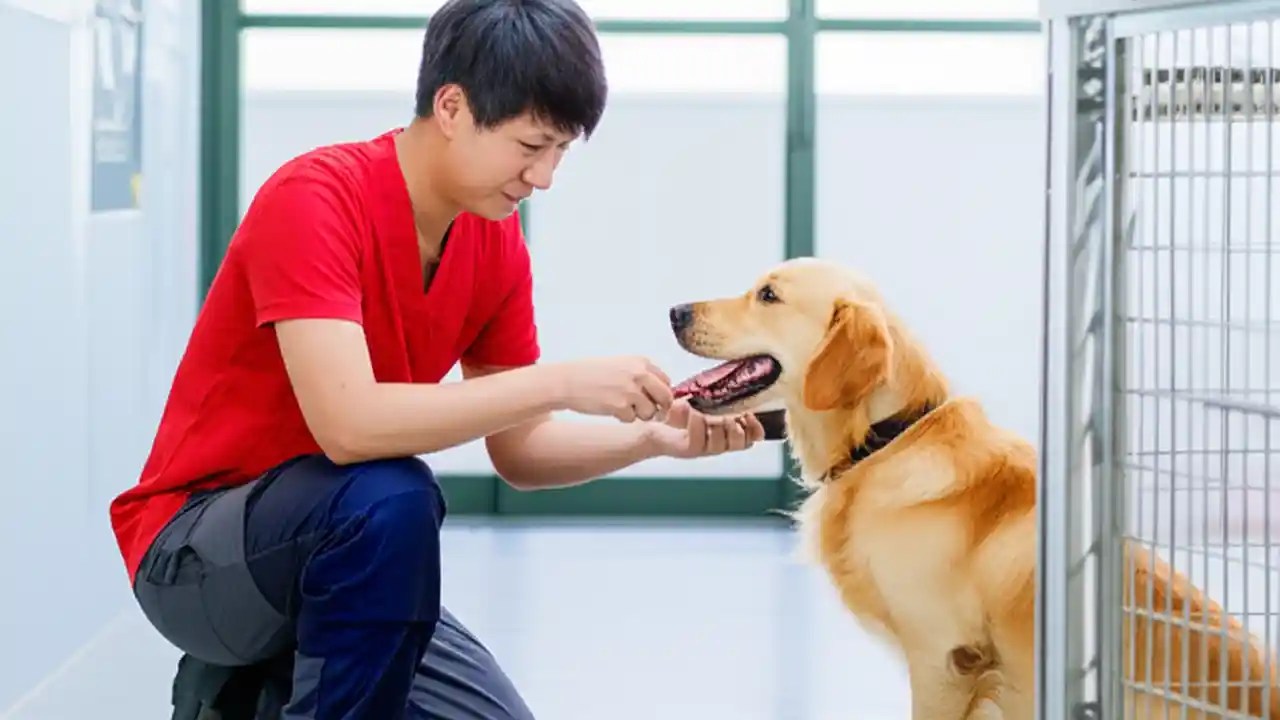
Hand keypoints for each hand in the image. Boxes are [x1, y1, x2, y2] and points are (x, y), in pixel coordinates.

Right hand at [550, 356, 673, 422]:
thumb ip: (642, 375)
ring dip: (639, 414)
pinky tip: (610, 409)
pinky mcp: (620, 406)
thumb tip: (662, 393)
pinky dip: (623, 418)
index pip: (666, 381)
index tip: (652, 399)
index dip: (660, 393)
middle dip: (658, 407)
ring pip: (650, 412)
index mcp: (641, 362)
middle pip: (665, 398)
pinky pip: (632, 420)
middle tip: (644, 410)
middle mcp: (639, 374)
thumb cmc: (592, 374)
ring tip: (622, 407)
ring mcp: (631, 390)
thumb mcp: (621, 365)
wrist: (568, 381)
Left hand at [644, 398, 765, 458]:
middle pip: (740, 444)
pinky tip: (693, 413)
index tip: (751, 415)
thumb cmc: (681, 411)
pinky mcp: (687, 449)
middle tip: (733, 417)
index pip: (751, 437)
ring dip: (718, 428)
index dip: (756, 429)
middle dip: (739, 430)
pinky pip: (698, 442)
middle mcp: (718, 442)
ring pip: (720, 445)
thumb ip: (720, 397)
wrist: (654, 421)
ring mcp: (703, 448)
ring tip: (713, 415)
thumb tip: (738, 383)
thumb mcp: (705, 401)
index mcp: (726, 431)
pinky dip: (697, 427)